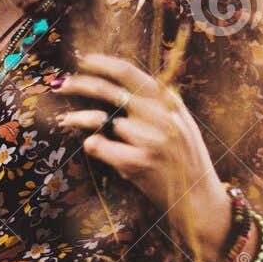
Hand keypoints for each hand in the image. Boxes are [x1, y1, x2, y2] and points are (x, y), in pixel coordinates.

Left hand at [53, 49, 232, 261]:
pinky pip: (101, 147)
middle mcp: (160, 117)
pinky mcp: (138, 164)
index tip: (83, 61)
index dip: (102, 64)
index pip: (130, 73)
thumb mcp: (183, 123)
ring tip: (66, 119)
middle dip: (80, 84)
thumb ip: (161, 100)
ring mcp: (149, 140)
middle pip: (110, 91)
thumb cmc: (187, 162)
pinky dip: (91, 144)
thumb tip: (128, 78)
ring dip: (78, 118)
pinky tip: (89, 144)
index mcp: (169, 102)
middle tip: (61, 84)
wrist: (200, 201)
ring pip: (101, 119)